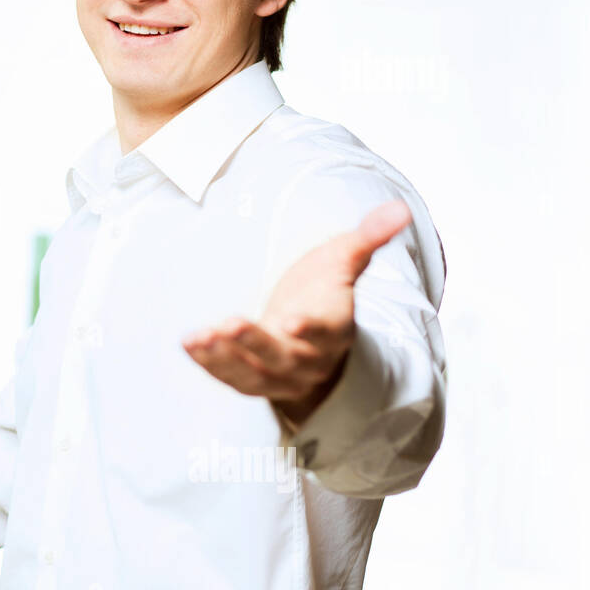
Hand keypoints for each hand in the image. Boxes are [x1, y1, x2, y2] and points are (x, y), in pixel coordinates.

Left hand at [182, 199, 411, 427]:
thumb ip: (368, 237)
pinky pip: (231, 378)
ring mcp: (280, 376)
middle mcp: (309, 359)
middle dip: (255, 343)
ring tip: (199, 337)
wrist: (310, 334)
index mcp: (335, 329)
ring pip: (254, 375)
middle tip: (227, 324)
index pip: (326, 332)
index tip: (291, 320)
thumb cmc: (324, 292)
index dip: (310, 328)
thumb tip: (400, 208)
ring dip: (225, 358)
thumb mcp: (344, 261)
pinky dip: (209, 364)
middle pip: (284, 357)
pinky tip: (189, 343)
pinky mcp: (253, 381)